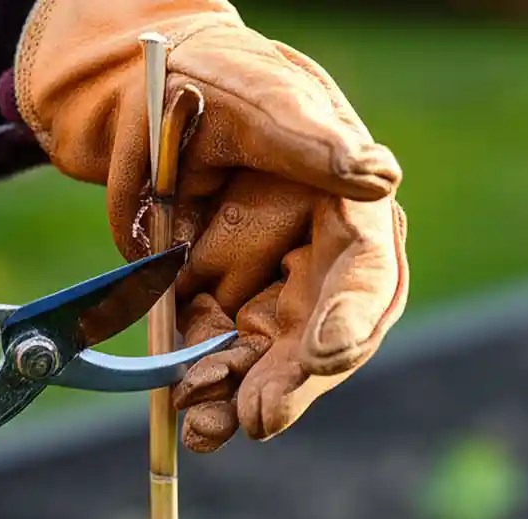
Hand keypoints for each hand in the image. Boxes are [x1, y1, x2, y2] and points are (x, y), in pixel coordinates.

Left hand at [14, 0, 407, 449]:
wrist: (151, 96)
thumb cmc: (221, 81)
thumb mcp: (261, 95)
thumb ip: (309, 136)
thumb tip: (376, 175)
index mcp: (348, 208)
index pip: (366, 272)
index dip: (350, 316)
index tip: (326, 353)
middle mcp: (316, 260)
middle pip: (320, 336)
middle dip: (290, 381)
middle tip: (258, 417)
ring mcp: (266, 288)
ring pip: (264, 359)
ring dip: (236, 396)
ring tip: (205, 428)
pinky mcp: (216, 305)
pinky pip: (209, 352)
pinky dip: (195, 380)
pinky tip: (181, 405)